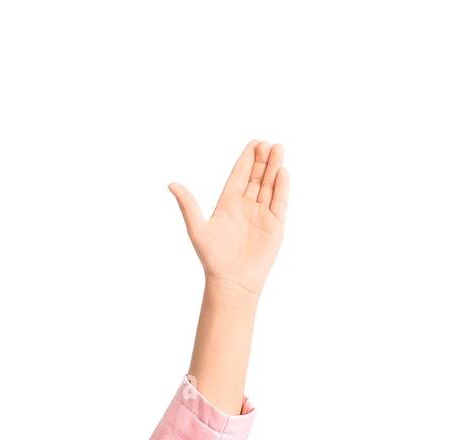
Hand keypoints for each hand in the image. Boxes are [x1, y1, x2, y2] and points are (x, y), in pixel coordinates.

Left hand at [168, 140, 287, 298]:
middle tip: (266, 142)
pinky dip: (282, 187)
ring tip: (277, 148)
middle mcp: (245, 207)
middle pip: (256, 177)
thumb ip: (187, 205)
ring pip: (269, 185)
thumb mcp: (197, 228)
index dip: (246, 160)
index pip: (238, 176)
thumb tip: (171, 184)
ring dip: (273, 167)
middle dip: (262, 160)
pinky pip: (279, 201)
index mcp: (227, 205)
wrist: (231, 282)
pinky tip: (282, 171)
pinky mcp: (275, 225)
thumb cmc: (212, 258)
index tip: (253, 143)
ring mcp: (261, 215)